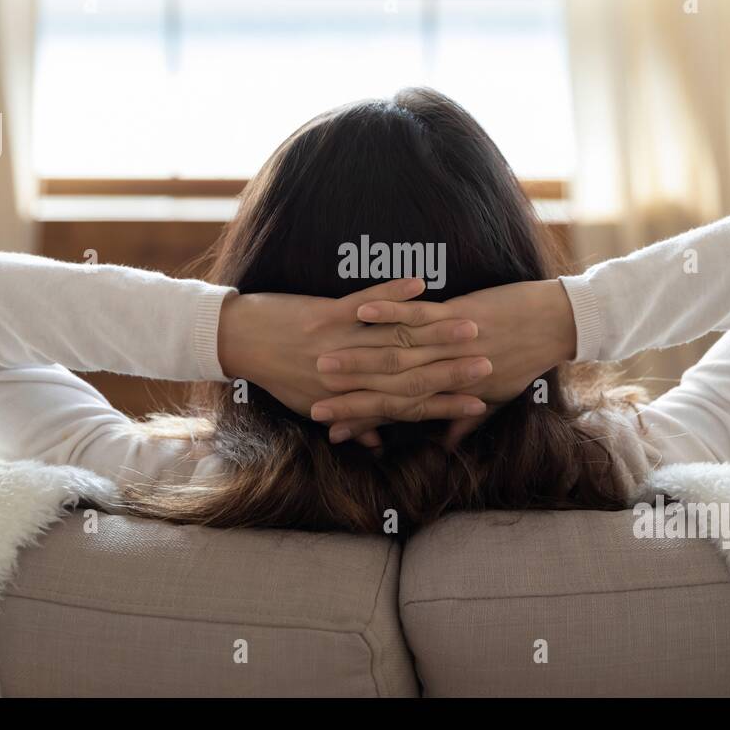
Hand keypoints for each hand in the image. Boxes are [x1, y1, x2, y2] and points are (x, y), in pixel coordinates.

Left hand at [217, 277, 492, 429]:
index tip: (480, 402)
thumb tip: (378, 446)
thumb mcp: (316, 404)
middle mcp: (350, 376)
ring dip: (436, 331)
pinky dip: (392, 295)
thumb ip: (356, 424)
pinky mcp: (324, 317)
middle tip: (490, 364)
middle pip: (412, 374)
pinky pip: (364, 303)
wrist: (239, 344)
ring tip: (471, 326)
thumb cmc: (279, 375)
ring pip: (395, 340)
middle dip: (455, 369)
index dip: (446, 404)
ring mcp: (339, 344)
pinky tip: (420, 283)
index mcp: (352, 397)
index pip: (409, 405)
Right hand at [312, 278, 576, 443]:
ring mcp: (450, 341)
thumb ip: (464, 420)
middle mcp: (446, 372)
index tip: (328, 428)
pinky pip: (417, 313)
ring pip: (396, 351)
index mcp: (450, 393)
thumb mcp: (497, 395)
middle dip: (347, 394)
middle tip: (312, 401)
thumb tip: (446, 443)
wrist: (558, 326)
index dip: (361, 420)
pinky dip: (389, 309)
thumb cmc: (526, 360)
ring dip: (356, 355)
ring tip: (321, 359)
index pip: (396, 411)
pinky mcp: (458, 312)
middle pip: (387, 386)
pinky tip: (362, 310)